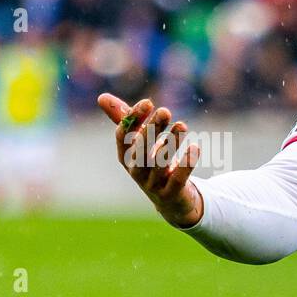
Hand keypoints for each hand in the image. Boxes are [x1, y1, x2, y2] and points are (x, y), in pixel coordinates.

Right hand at [96, 93, 203, 227]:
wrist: (172, 200)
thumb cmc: (153, 163)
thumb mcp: (140, 141)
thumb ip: (125, 119)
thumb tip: (101, 97)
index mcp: (125, 155)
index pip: (124, 136)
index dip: (134, 119)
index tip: (148, 102)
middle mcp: (135, 170)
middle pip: (140, 149)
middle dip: (152, 129)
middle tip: (165, 111)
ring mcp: (152, 184)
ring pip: (160, 163)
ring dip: (171, 142)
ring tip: (182, 125)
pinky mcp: (170, 193)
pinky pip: (177, 179)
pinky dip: (186, 164)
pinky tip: (194, 147)